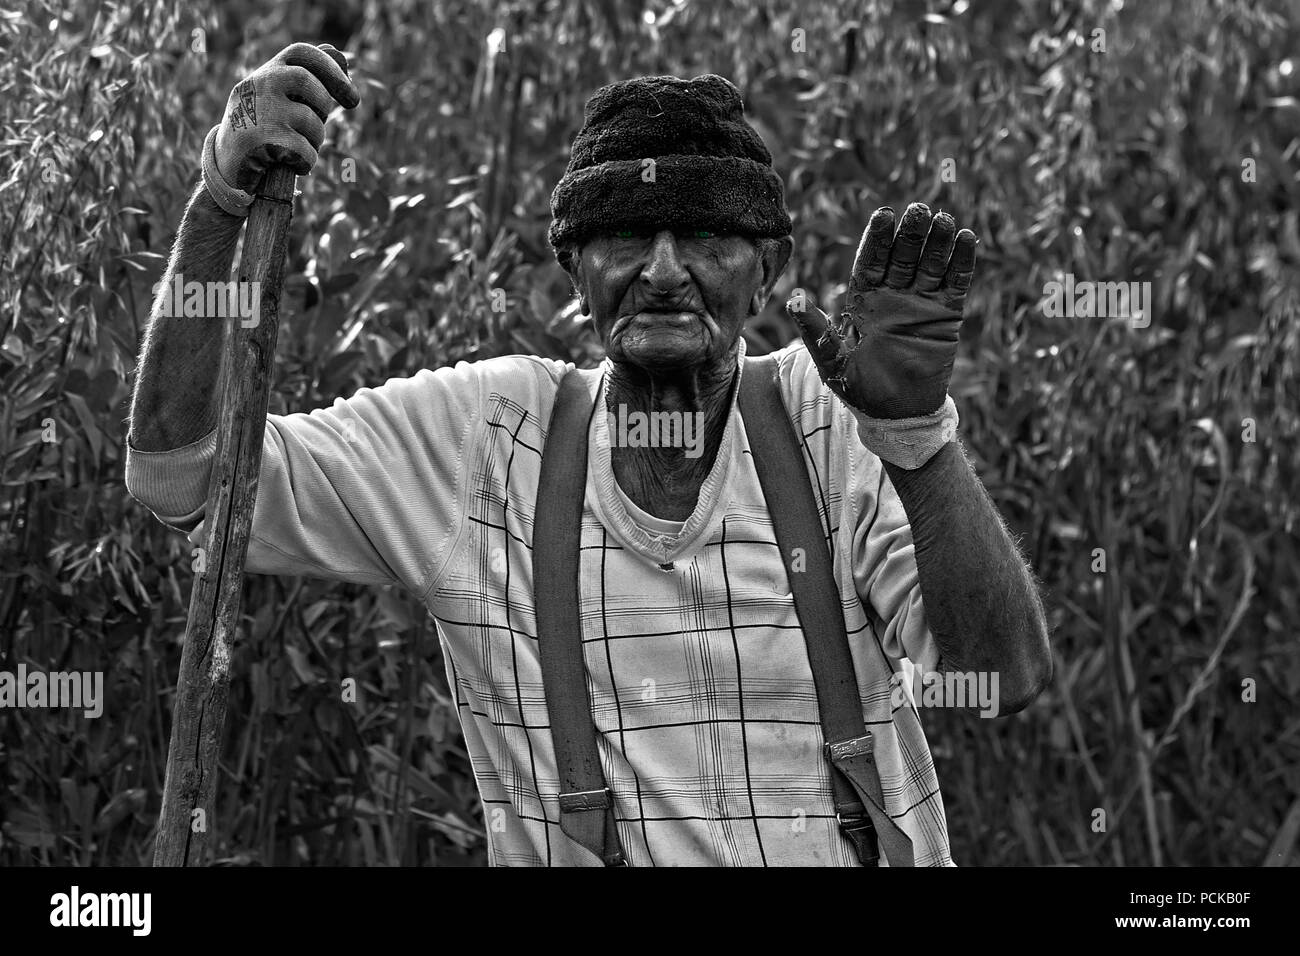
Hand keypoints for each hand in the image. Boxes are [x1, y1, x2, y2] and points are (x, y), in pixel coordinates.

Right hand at [213, 42, 359, 192]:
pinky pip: (305, 151)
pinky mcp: (263, 140)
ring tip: (298, 147)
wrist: (225, 162)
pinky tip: (292, 165)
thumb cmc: (261, 126)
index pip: (302, 53)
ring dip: (315, 141)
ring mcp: (262, 111)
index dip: (332, 70)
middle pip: (313, 86)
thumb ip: (306, 78)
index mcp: (266, 72)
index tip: (352, 98)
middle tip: (317, 124)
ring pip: (313, 124)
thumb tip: (340, 55)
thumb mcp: (277, 96)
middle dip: (323, 108)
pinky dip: (306, 163)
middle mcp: (261, 84)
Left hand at [789, 202, 976, 418]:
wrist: (898, 413)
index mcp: (863, 300)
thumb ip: (816, 330)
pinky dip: (961, 261)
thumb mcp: (833, 362)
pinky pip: (955, 282)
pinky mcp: (946, 313)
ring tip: (944, 220)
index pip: (870, 261)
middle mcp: (892, 294)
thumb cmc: (860, 389)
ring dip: (938, 241)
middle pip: (902, 255)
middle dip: (910, 233)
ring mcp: (921, 301)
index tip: (884, 215)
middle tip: (919, 211)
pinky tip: (966, 239)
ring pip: (930, 263)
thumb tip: (794, 297)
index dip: (877, 238)